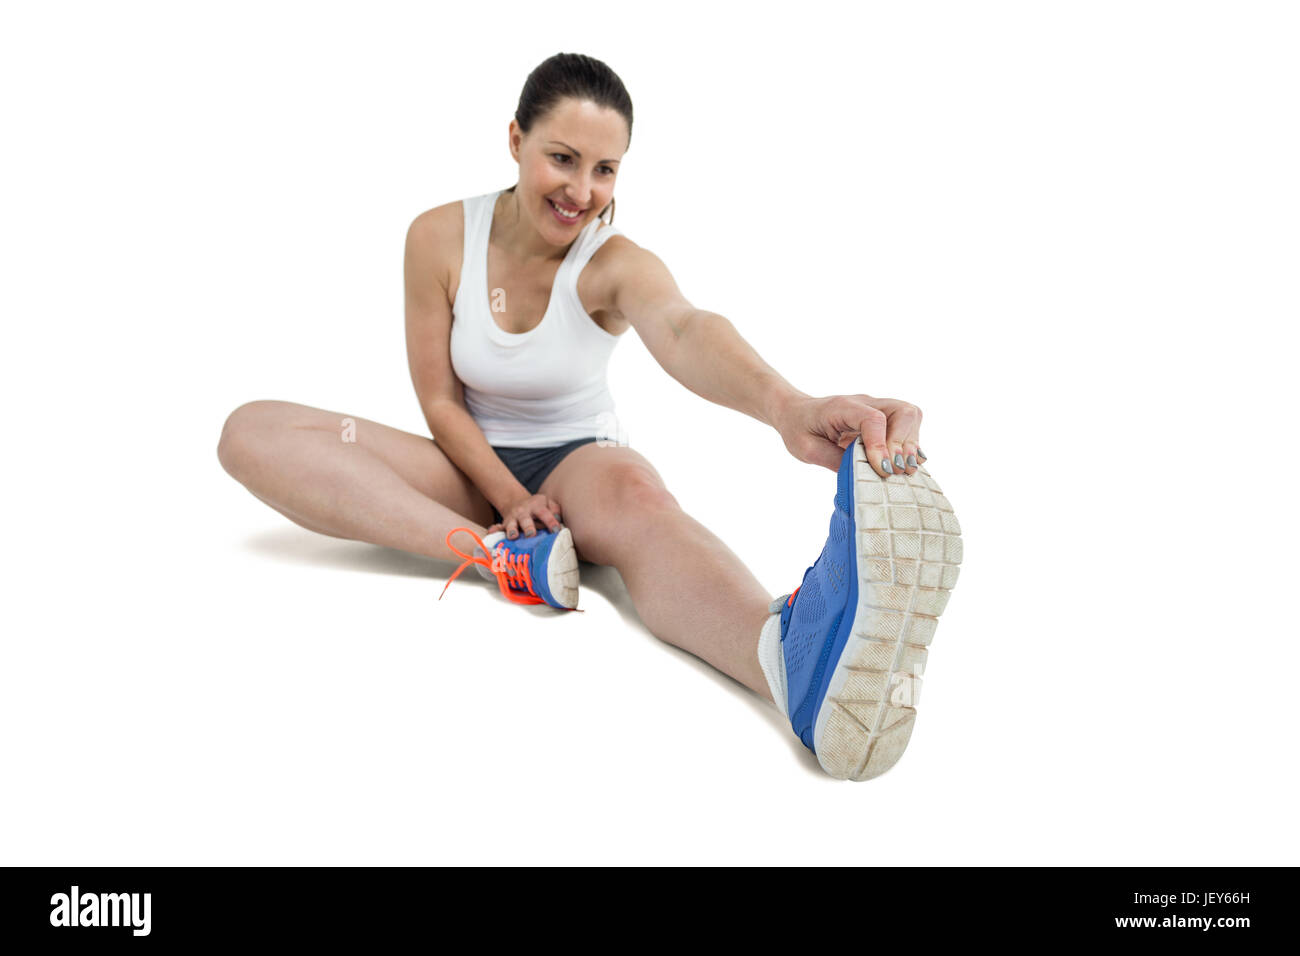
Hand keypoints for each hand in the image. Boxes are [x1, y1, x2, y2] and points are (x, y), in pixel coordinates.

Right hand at [490, 492, 563, 538]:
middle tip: (531, 534)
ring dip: (512, 530)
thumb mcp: (548, 503)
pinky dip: (494, 530)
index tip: (556, 530)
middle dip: (528, 527)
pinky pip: (497, 527)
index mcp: (537, 506)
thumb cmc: (538, 508)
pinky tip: (491, 532)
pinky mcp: (504, 523)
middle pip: (526, 519)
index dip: (551, 522)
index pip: (545, 514)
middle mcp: (524, 512)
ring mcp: (513, 518)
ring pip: (511, 525)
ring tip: (513, 536)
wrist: (517, 502)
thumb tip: (558, 519)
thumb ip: (556, 510)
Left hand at [774, 394, 926, 477]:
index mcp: (842, 407)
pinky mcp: (884, 417)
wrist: (796, 412)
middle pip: (903, 412)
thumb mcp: (806, 448)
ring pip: (910, 416)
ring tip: (902, 470)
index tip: (881, 471)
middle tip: (894, 471)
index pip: (873, 419)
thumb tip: (863, 477)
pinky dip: (911, 445)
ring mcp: (877, 407)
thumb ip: (833, 460)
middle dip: (903, 445)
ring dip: (911, 445)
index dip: (882, 446)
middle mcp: (865, 403)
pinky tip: (904, 464)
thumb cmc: (799, 428)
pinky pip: (908, 425)